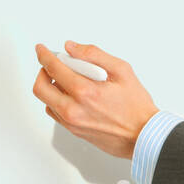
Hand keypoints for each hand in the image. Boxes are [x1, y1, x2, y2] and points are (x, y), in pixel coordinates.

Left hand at [32, 42, 159, 159]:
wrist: (143, 135)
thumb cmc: (136, 106)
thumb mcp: (122, 70)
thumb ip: (94, 54)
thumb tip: (71, 47)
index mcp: (85, 91)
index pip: (53, 68)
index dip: (44, 55)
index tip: (42, 49)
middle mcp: (73, 109)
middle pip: (40, 88)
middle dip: (42, 72)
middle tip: (52, 66)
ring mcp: (72, 122)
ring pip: (46, 101)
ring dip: (51, 87)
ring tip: (67, 81)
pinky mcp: (74, 131)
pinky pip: (55, 113)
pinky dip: (57, 101)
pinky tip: (72, 96)